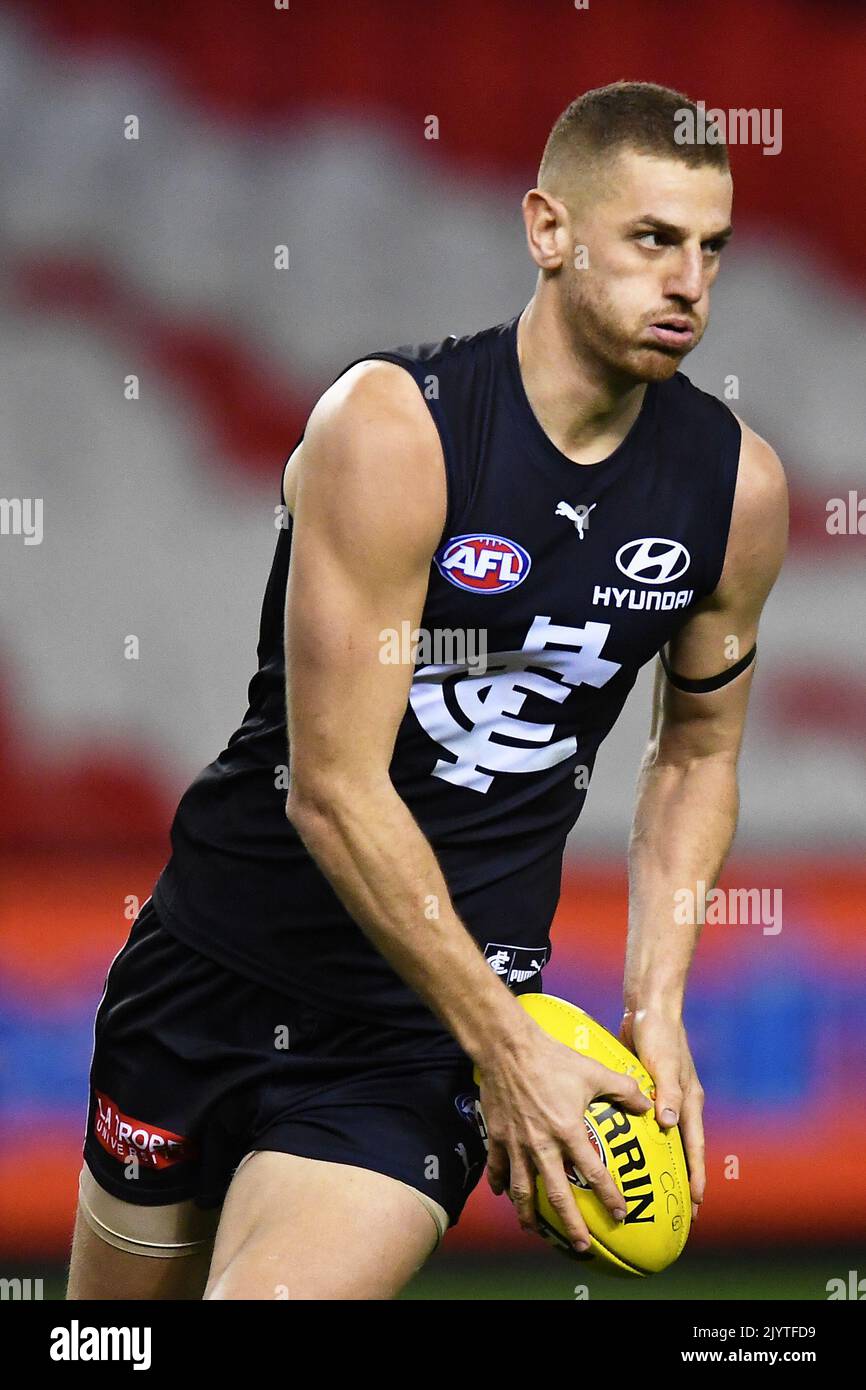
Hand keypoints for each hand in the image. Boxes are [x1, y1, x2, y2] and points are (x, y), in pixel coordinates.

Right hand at [481, 1025, 652, 1252]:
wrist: (507, 1047)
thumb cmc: (553, 1058)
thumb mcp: (594, 1072)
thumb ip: (623, 1090)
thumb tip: (649, 1103)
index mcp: (568, 1132)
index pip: (593, 1173)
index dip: (608, 1196)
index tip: (620, 1214)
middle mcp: (542, 1145)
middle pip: (556, 1195)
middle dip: (571, 1224)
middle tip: (581, 1245)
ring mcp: (516, 1143)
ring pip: (522, 1189)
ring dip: (528, 1214)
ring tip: (534, 1230)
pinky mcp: (496, 1135)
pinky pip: (496, 1167)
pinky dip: (499, 1183)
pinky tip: (504, 1193)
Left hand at [619, 1005, 704, 1220]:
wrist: (649, 1006)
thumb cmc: (660, 1034)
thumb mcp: (664, 1064)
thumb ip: (667, 1093)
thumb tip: (667, 1125)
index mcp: (689, 1101)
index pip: (695, 1147)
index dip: (695, 1175)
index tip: (695, 1203)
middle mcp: (679, 1102)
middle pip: (682, 1148)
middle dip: (681, 1177)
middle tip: (675, 1208)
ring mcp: (664, 1096)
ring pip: (663, 1137)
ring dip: (659, 1160)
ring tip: (648, 1186)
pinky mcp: (647, 1088)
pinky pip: (645, 1120)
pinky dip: (640, 1137)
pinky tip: (623, 1150)